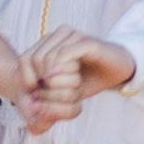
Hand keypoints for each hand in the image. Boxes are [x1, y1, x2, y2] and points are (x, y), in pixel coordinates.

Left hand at [16, 32, 133, 133]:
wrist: (119, 70)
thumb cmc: (89, 79)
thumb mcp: (64, 91)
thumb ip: (47, 96)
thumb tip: (31, 108)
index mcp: (50, 43)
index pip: (25, 60)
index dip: (26, 79)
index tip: (37, 94)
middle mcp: (60, 35)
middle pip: (35, 60)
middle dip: (42, 84)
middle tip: (55, 96)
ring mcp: (74, 37)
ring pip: (49, 58)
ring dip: (55, 81)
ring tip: (67, 90)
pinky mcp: (88, 42)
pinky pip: (67, 54)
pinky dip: (64, 70)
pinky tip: (71, 83)